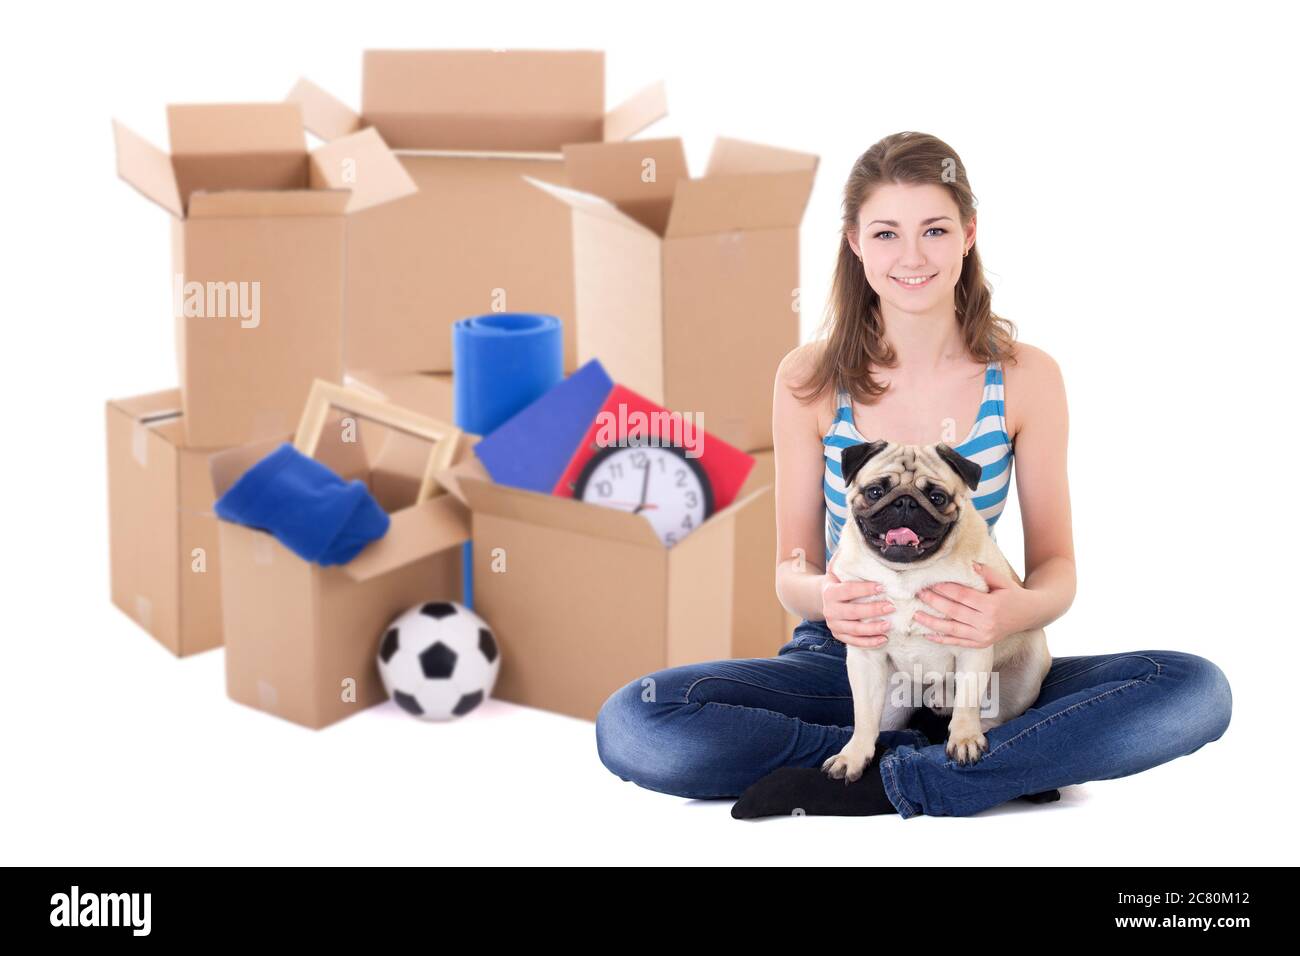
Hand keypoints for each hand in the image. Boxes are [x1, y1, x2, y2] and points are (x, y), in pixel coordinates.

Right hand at [821, 563, 895, 648]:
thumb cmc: (838, 580)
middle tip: (891, 607)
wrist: (823, 598)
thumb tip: (858, 539)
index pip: (848, 590)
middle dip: (872, 610)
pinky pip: (854, 642)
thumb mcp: (837, 568)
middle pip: (852, 612)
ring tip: (889, 625)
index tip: (882, 587)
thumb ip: (846, 557)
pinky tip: (883, 639)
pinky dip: (869, 642)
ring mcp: (834, 624)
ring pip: (854, 629)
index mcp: (829, 592)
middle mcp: (829, 610)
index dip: (864, 589)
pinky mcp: (839, 635)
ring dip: (872, 628)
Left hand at [914, 561, 1035, 649]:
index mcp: (991, 605)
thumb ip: (986, 572)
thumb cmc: (1013, 594)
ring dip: (932, 622)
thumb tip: (969, 564)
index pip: (962, 596)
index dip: (945, 589)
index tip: (930, 582)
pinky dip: (941, 639)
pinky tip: (927, 634)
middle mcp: (986, 623)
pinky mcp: (980, 644)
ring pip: (952, 629)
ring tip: (916, 615)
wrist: (1029, 615)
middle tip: (918, 594)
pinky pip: (957, 642)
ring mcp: (983, 636)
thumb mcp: (1003, 581)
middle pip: (954, 611)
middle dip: (934, 602)